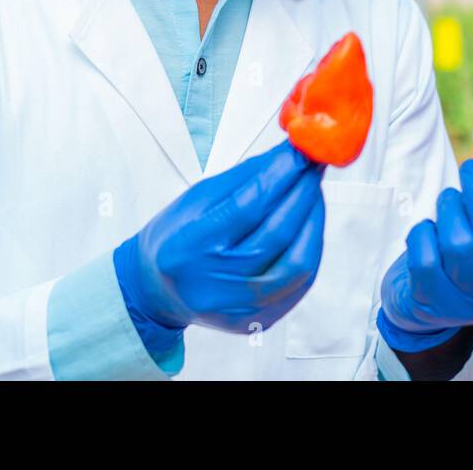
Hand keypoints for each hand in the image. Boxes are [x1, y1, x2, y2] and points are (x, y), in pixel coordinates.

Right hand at [113, 139, 325, 355]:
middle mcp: (214, 285)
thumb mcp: (196, 199)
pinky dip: (312, 248)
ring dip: (314, 220)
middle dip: (303, 192)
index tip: (300, 151)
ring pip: (297, 263)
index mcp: (190, 247)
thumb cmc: (175, 240)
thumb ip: (244, 178)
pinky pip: (300, 283)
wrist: (158, 291)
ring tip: (313, 192)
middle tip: (314, 164)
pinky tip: (310, 224)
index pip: (246, 207)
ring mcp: (239, 309)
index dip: (280, 175)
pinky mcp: (259, 321)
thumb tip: (286, 155)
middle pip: (276, 235)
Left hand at [378, 159, 472, 351]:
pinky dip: (423, 234)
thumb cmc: (471, 253)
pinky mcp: (431, 304)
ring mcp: (468, 305)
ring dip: (450, 210)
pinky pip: (425, 259)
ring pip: (458, 246)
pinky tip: (428, 229)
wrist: (429, 302)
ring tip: (448, 199)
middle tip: (470, 168)